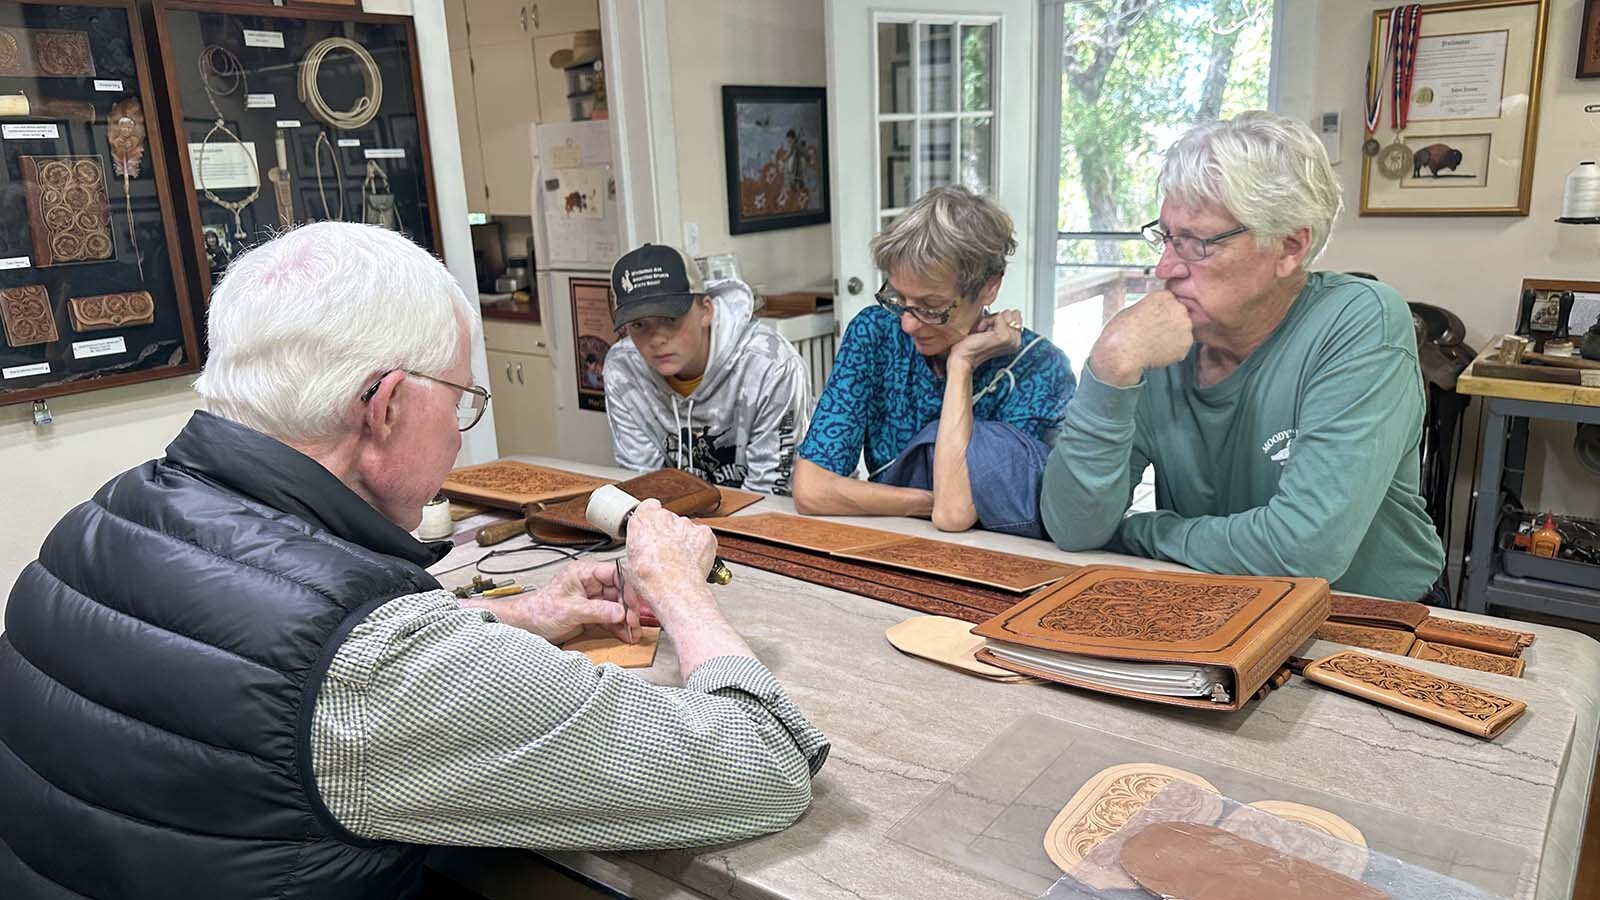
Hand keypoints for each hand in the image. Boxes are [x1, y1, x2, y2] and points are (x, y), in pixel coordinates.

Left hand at [498, 559, 630, 644]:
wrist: (527, 626)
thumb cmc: (540, 611)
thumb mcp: (570, 610)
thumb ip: (597, 610)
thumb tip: (621, 612)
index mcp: (585, 573)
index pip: (615, 573)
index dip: (627, 588)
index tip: (632, 605)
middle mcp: (592, 584)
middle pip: (620, 592)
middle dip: (629, 609)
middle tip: (634, 623)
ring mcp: (593, 600)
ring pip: (618, 607)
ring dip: (627, 621)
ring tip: (633, 634)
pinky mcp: (592, 614)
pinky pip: (611, 619)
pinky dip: (619, 628)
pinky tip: (626, 636)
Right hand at [624, 499, 718, 615]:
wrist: (674, 587)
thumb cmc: (651, 579)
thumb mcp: (629, 564)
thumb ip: (637, 549)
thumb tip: (639, 557)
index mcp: (643, 521)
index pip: (648, 507)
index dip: (652, 519)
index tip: (652, 531)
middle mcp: (665, 517)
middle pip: (668, 519)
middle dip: (669, 533)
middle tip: (667, 553)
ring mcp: (686, 524)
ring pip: (686, 529)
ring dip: (684, 541)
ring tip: (680, 562)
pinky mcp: (704, 533)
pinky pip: (702, 537)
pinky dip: (700, 547)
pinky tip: (693, 561)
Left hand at [949, 308, 1022, 371]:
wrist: (964, 356)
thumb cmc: (973, 346)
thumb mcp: (991, 330)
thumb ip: (1003, 321)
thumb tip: (1010, 311)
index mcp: (1015, 341)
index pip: (1016, 315)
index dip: (999, 319)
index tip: (989, 331)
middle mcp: (1016, 341)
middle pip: (1011, 313)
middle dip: (995, 319)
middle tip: (986, 332)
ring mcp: (1012, 339)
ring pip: (1005, 314)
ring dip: (990, 320)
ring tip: (983, 333)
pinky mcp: (1004, 336)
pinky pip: (998, 316)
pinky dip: (986, 322)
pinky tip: (981, 333)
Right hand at [1089, 290, 1194, 385]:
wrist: (1124, 350)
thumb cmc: (1123, 331)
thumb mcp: (1134, 308)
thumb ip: (1151, 308)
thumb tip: (1155, 313)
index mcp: (1165, 296)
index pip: (1171, 301)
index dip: (1162, 312)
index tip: (1155, 319)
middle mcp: (1179, 308)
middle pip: (1180, 315)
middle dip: (1170, 323)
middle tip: (1155, 332)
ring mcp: (1185, 327)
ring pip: (1183, 331)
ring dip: (1173, 337)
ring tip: (1155, 342)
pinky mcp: (1186, 344)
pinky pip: (1182, 347)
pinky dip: (1173, 350)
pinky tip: (1158, 351)